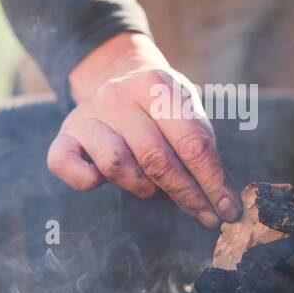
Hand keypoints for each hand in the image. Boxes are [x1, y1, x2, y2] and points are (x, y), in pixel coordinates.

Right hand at [47, 32, 240, 227]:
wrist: (117, 76)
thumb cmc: (161, 107)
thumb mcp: (187, 112)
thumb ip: (201, 148)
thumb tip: (221, 198)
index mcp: (156, 84)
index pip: (191, 143)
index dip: (212, 182)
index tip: (228, 210)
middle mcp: (118, 95)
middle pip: (156, 160)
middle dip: (187, 196)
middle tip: (206, 216)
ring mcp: (88, 114)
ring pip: (117, 166)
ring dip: (144, 189)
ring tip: (158, 190)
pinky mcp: (65, 134)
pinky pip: (66, 166)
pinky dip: (86, 181)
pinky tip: (102, 180)